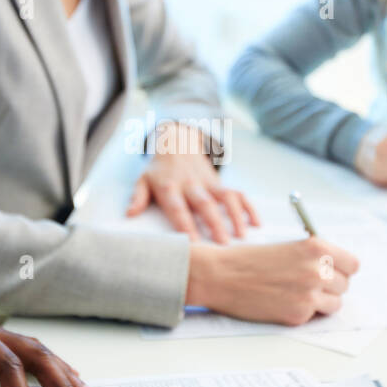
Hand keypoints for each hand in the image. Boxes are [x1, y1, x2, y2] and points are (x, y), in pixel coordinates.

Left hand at [126, 122, 258, 242]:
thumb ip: (137, 197)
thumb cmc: (158, 170)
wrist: (177, 142)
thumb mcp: (143, 180)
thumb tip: (130, 214)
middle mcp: (191, 184)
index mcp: (170, 187)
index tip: (193, 243)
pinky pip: (238, 193)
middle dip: (214, 223)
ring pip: (225, 197)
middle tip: (223, 244)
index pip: (178, 208)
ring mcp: (208, 182)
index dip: (185, 224)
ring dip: (235, 215)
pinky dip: (248, 207)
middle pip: (204, 204)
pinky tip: (256, 224)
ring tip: (242, 236)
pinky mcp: (220, 182)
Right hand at [186, 236, 358, 324]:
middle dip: (330, 287)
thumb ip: (314, 258)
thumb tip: (336, 271)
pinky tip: (282, 302)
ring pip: (334, 304)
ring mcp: (309, 294)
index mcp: (317, 248)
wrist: (221, 275)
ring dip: (320, 302)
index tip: (334, 272)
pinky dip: (302, 312)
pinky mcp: (298, 314)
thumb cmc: (250, 260)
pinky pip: (313, 316)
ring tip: (297, 294)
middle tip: (308, 285)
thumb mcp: (289, 248)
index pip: (353, 264)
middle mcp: (318, 270)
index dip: (343, 270)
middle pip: (345, 285)